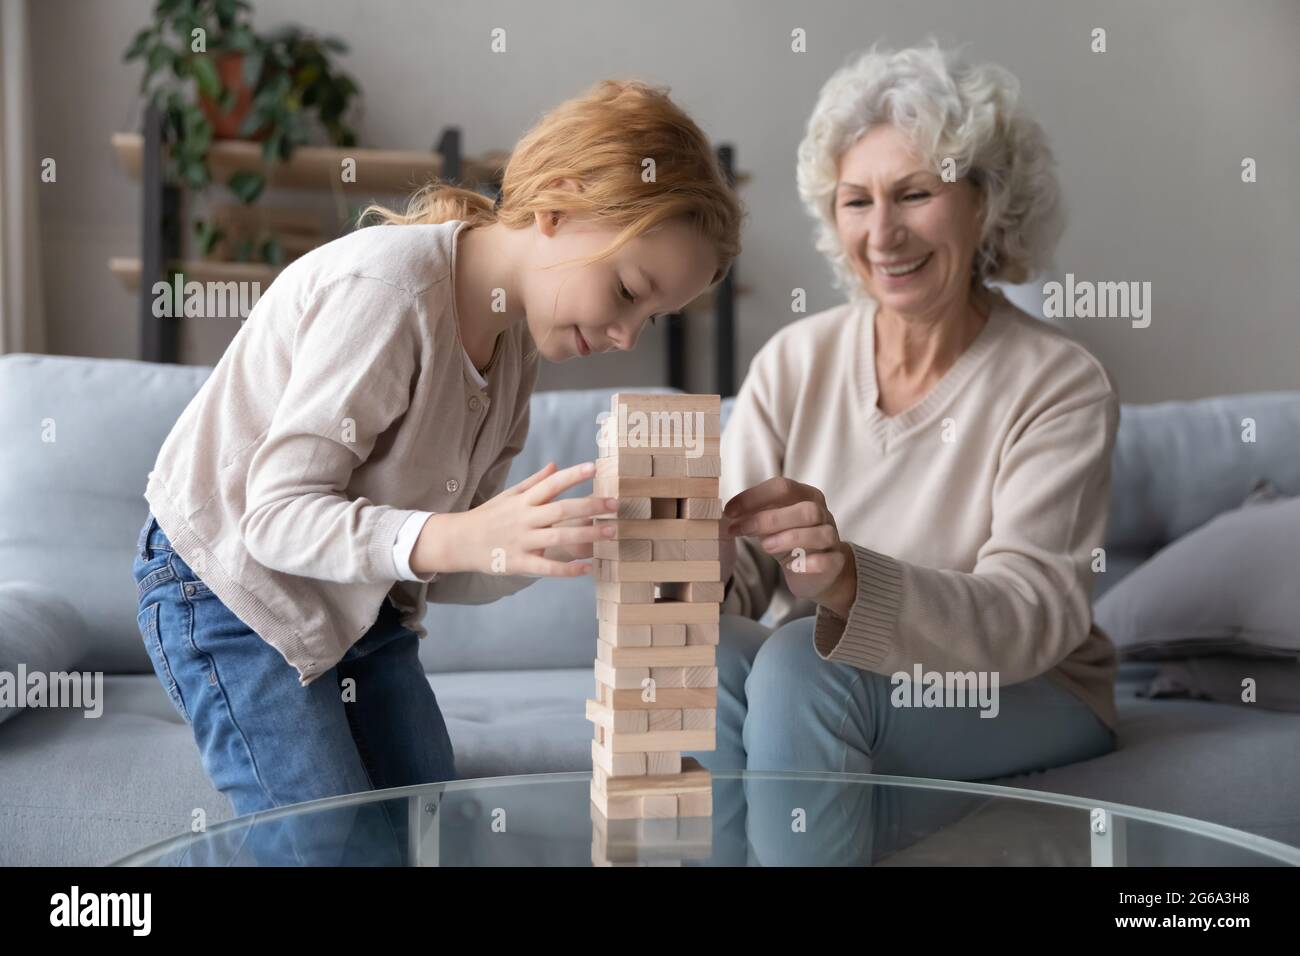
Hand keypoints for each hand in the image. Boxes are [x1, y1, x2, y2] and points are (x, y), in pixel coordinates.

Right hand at [411, 461, 617, 576]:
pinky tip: (587, 568)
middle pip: (561, 510)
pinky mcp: (519, 563)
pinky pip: (547, 568)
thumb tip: (556, 465)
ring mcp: (522, 542)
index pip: (551, 484)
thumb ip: (534, 482)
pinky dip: (568, 570)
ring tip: (611, 533)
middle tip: (615, 505)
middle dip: (590, 507)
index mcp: (523, 501)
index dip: (572, 475)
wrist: (458, 542)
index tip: (593, 467)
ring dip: (587, 536)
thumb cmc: (487, 517)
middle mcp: (524, 519)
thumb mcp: (508, 496)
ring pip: (559, 538)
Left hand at [723, 477, 856, 614]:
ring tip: (765, 547)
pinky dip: (810, 563)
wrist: (820, 570)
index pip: (783, 487)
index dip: (754, 497)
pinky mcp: (835, 562)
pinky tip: (792, 566)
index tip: (729, 511)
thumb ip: (755, 514)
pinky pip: (828, 560)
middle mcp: (822, 513)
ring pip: (819, 533)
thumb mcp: (771, 523)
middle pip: (805, 509)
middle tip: (741, 529)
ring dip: (789, 538)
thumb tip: (727, 512)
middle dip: (768, 519)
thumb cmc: (790, 540)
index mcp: (806, 496)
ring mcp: (832, 538)